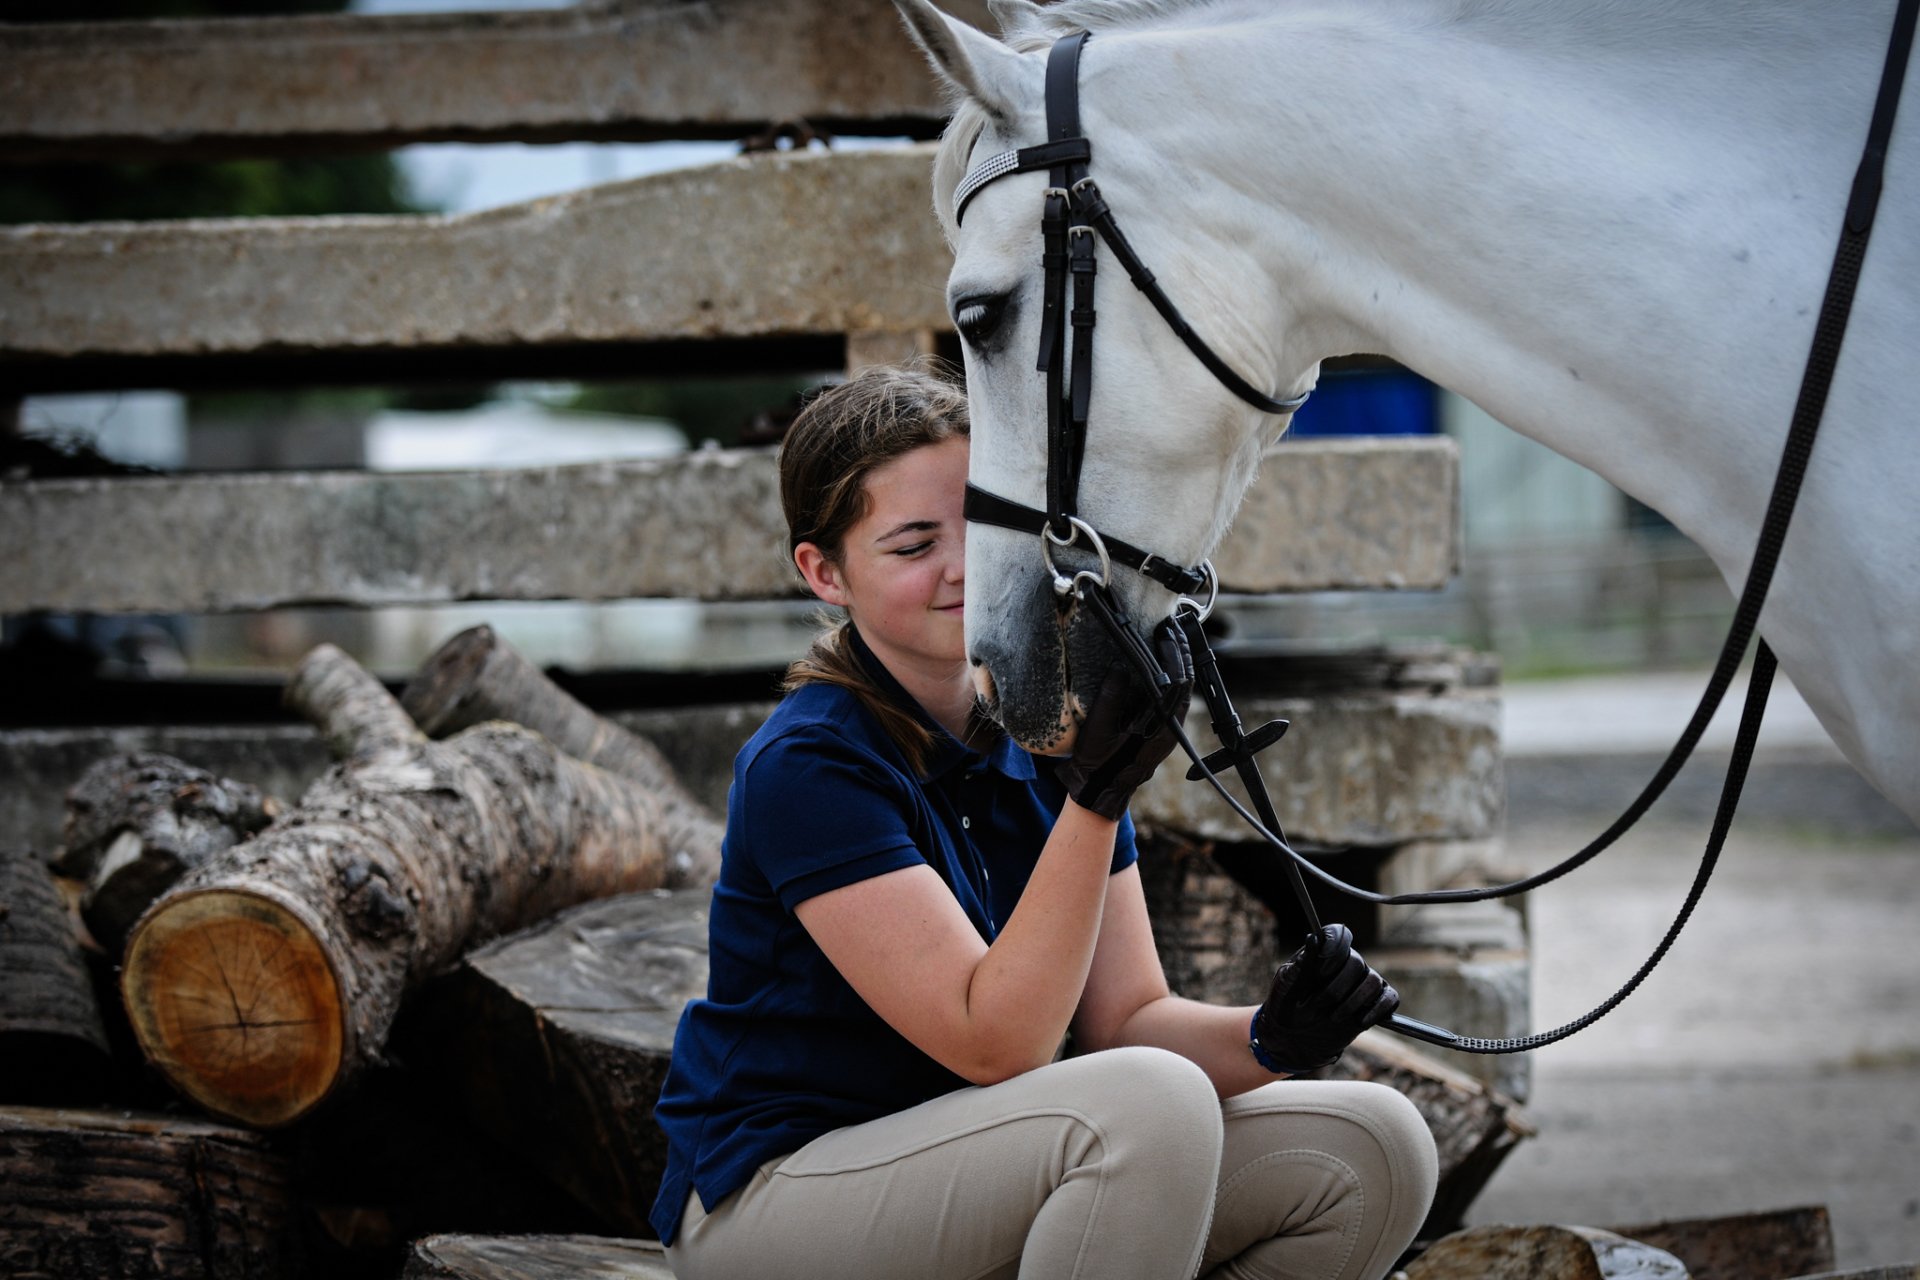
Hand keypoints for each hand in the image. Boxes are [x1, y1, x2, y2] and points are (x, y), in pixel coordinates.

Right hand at [1053, 618, 1193, 819]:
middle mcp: (1171, 727)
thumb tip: (1121, 666)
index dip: (1173, 654)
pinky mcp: (1164, 731)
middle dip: (1180, 652)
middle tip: (1171, 627)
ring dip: (1179, 664)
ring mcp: (1170, 730)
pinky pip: (1174, 699)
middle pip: (1186, 682)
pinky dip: (1172, 677)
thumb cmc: (1098, 764)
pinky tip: (1161, 664)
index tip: (1165, 632)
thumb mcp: (1098, 730)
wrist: (1102, 791)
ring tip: (1169, 638)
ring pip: (1183, 690)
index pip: (1176, 682)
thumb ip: (1110, 698)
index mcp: (1160, 726)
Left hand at [1251, 924, 1398, 1074]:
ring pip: (1373, 980)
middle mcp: (1345, 962)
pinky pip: (1390, 998)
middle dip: (1337, 987)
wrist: (1294, 1037)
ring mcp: (1361, 982)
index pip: (1338, 935)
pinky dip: (1378, 1009)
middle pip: (1356, 961)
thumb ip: (1303, 962)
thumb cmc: (1287, 1004)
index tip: (1321, 973)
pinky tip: (1361, 1021)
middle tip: (1319, 1004)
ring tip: (1334, 1017)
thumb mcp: (1288, 983)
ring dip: (1353, 1002)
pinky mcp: (1374, 1002)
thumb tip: (1313, 937)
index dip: (1333, 951)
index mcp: (1323, 951)